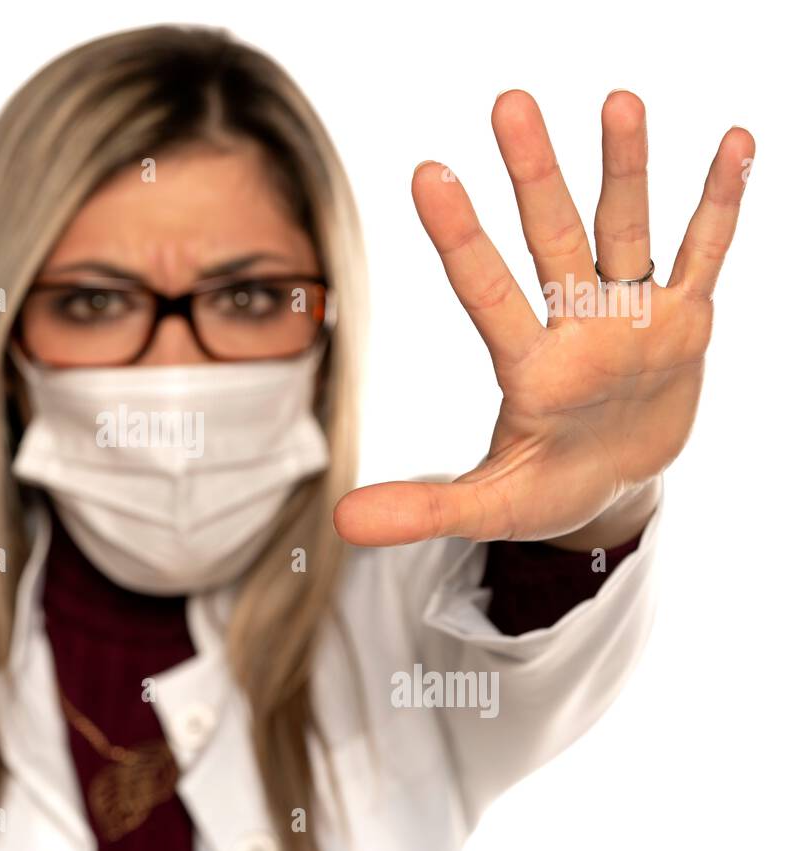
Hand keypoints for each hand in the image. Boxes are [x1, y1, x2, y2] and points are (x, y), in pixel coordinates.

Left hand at [334, 90, 752, 548]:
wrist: (613, 488)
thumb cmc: (547, 492)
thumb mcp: (488, 507)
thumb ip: (424, 509)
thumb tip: (344, 524)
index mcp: (529, 368)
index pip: (487, 292)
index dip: (461, 237)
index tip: (429, 173)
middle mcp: (574, 327)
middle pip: (550, 239)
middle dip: (533, 175)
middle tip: (508, 103)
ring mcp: (628, 319)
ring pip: (623, 230)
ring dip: (624, 169)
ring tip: (618, 101)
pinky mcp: (682, 324)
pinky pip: (701, 255)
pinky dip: (718, 205)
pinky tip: (732, 144)